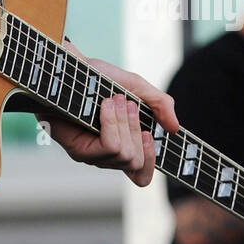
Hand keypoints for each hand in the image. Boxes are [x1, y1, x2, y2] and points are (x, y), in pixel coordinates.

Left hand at [46, 54, 177, 187]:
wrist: (68, 66)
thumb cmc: (98, 78)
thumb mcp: (136, 86)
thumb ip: (160, 104)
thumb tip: (175, 129)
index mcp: (122, 146)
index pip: (140, 177)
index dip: (151, 161)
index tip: (150, 134)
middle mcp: (105, 157)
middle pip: (135, 162)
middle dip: (136, 129)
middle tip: (129, 104)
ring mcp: (90, 155)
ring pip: (124, 154)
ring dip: (124, 122)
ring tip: (115, 100)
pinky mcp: (77, 149)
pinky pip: (109, 146)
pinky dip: (112, 123)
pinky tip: (105, 106)